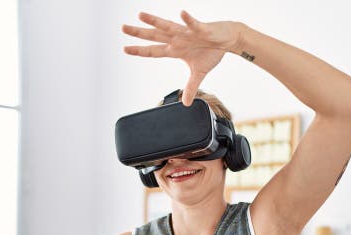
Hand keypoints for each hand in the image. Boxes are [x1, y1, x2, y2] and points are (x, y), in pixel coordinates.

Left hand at [122, 10, 241, 105]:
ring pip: (168, 26)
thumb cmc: (212, 51)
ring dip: (155, 22)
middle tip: (122, 28)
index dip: (140, 51)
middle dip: (139, 33)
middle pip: (155, 36)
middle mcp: (177, 39)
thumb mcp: (199, 73)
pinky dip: (188, 20)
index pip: (153, 51)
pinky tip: (181, 13)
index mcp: (175, 49)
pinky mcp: (201, 29)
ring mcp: (187, 33)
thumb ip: (191, 87)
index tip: (125, 49)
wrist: (228, 39)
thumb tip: (186, 104)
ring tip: (141, 15)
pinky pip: (194, 24)